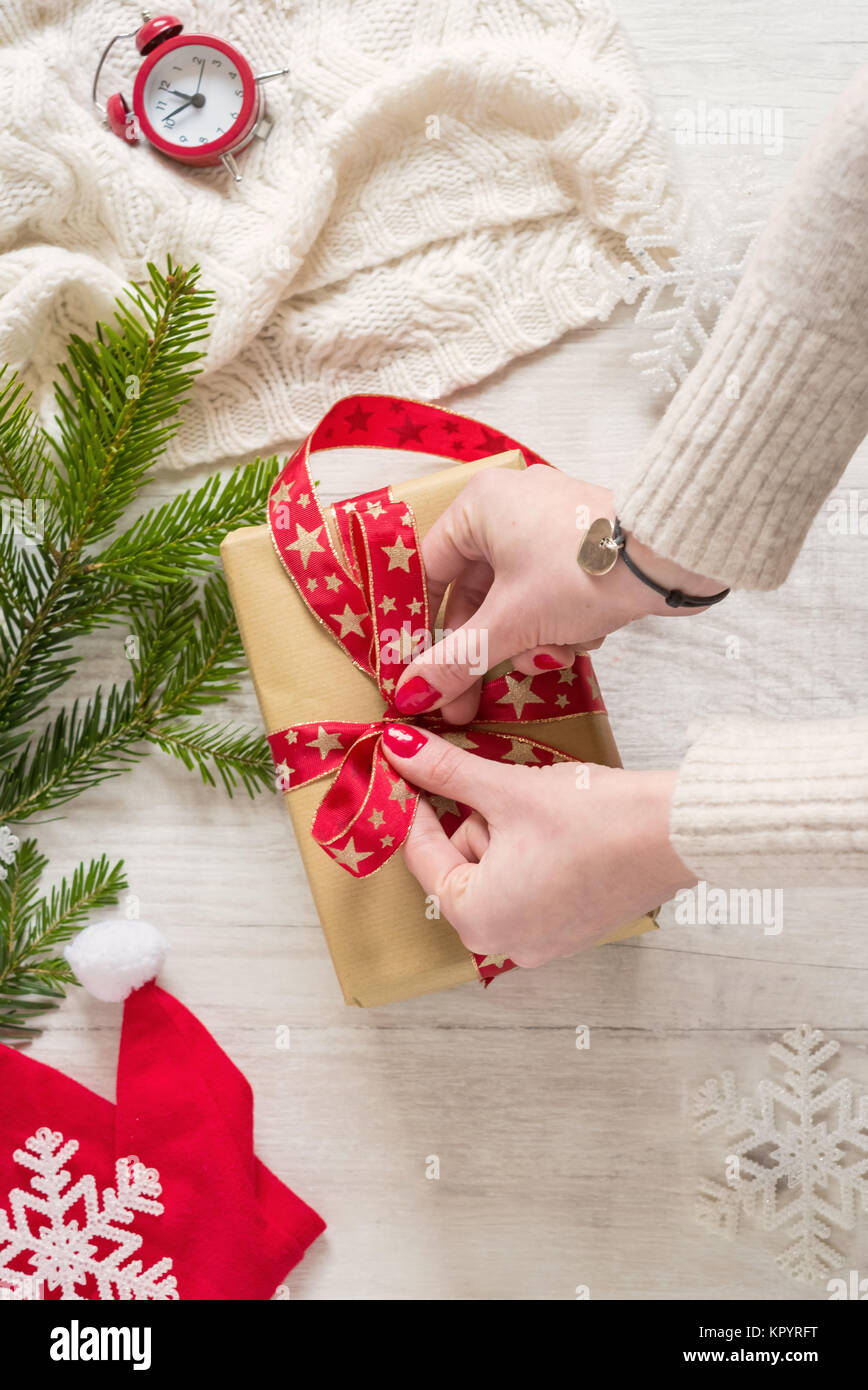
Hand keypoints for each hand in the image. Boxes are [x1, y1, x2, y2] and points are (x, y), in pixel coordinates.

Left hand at [381, 723, 695, 966]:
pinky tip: (560, 832)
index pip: (422, 854)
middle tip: (511, 796)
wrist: (675, 833)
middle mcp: (505, 944)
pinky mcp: (570, 932)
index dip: (416, 803)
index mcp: (478, 919)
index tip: (412, 768)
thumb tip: (398, 746)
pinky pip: (526, 887)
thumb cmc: (595, 819)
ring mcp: (541, 943)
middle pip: (460, 867)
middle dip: (478, 823)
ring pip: (493, 873)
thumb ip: (445, 771)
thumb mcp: (507, 789)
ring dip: (505, 835)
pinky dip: (532, 855)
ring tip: (545, 814)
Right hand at [393, 466, 724, 723]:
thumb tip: (413, 694)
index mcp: (478, 505)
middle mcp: (510, 506)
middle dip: (488, 647)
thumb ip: (455, 661)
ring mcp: (551, 524)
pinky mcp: (585, 547)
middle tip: (472, 698)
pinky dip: (561, 623)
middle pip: (475, 594)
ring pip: (516, 601)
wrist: (672, 557)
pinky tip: (582, 635)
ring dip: (530, 639)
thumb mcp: (510, 624)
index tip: (420, 670)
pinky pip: (551, 594)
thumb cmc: (583, 571)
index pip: (429, 571)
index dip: (423, 626)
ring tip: (553, 654)